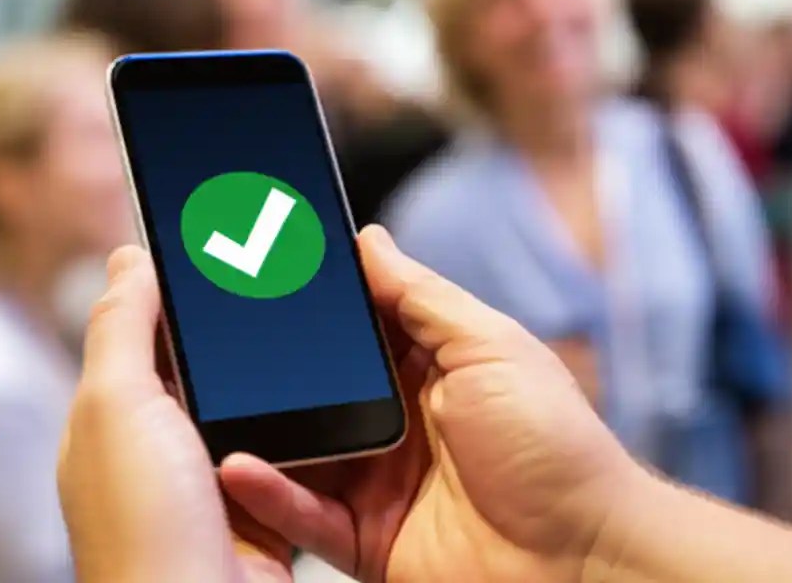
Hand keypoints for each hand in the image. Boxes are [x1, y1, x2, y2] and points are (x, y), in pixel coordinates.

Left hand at [56, 246, 288, 582]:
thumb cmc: (144, 528)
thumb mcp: (116, 408)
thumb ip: (121, 329)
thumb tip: (130, 258)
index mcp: (116, 415)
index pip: (145, 329)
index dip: (177, 284)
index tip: (216, 239)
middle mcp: (160, 446)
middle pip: (204, 365)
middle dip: (238, 326)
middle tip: (282, 271)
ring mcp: (211, 480)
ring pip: (253, 406)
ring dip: (280, 377)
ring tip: (317, 324)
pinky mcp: (261, 509)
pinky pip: (290, 453)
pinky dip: (308, 430)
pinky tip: (331, 400)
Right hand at [221, 226, 647, 581]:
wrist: (585, 559)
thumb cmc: (557, 448)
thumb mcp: (491, 348)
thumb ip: (424, 299)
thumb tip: (370, 241)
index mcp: (430, 368)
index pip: (356, 325)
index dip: (314, 300)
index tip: (264, 267)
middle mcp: (398, 422)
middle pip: (317, 387)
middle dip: (268, 365)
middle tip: (212, 337)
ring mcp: (379, 482)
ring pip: (298, 450)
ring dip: (257, 428)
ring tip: (206, 399)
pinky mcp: (366, 541)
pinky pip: (303, 516)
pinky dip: (268, 493)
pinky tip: (239, 465)